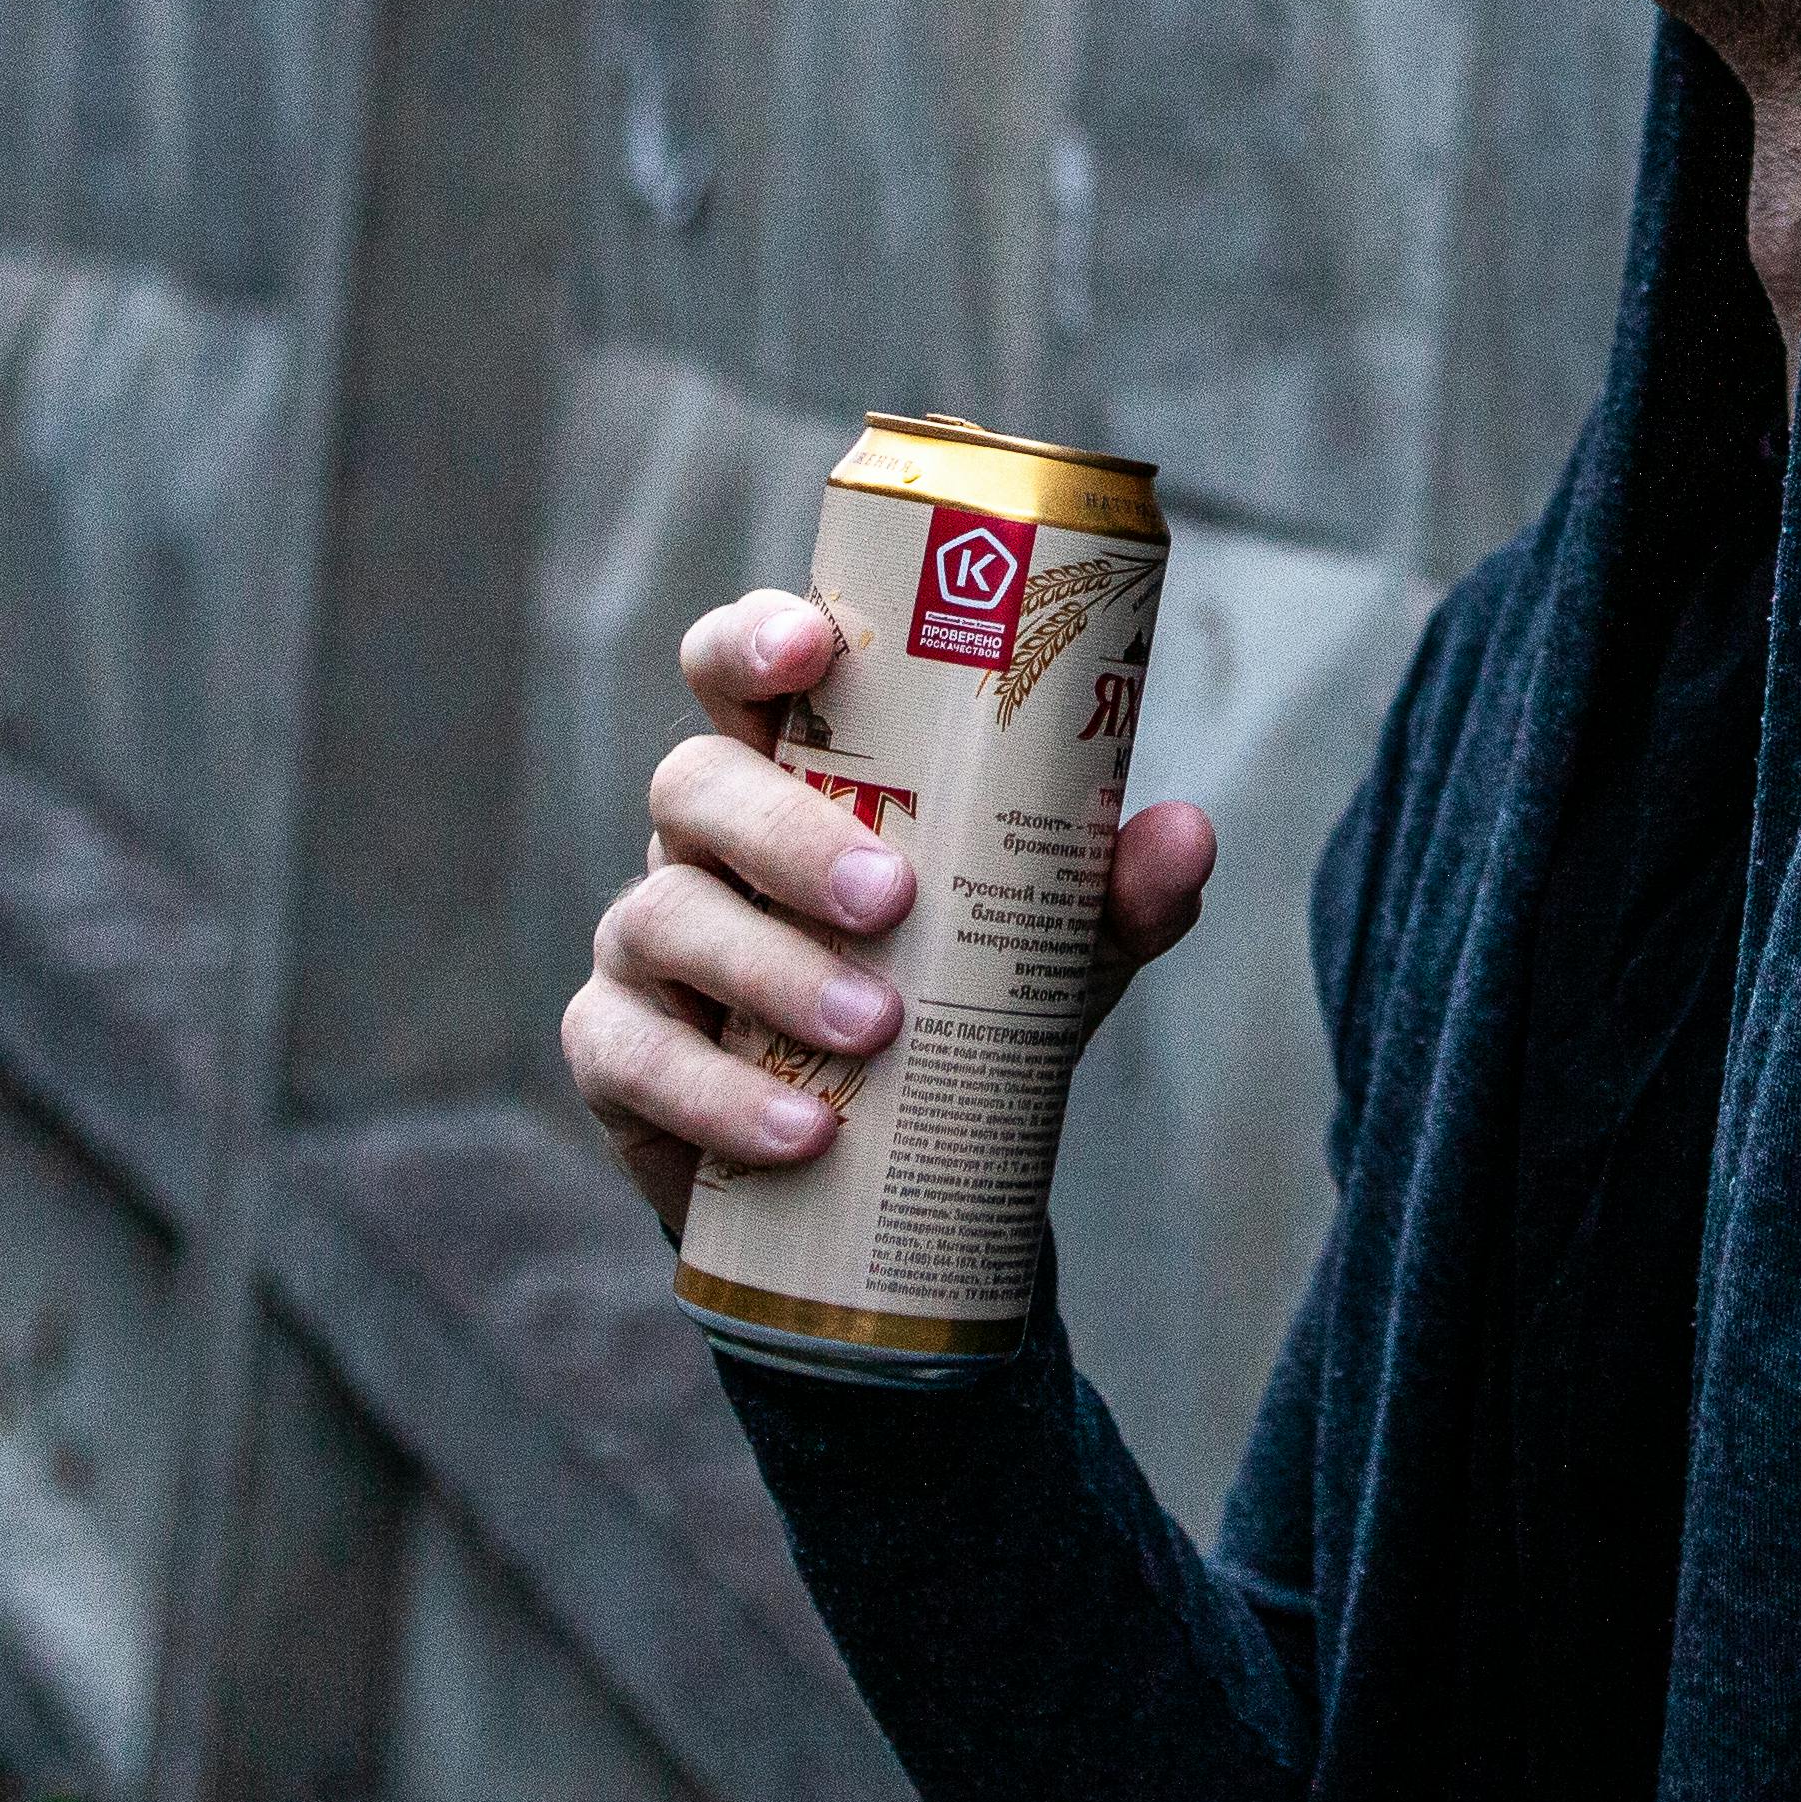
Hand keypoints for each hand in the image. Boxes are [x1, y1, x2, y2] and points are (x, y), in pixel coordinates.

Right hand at [559, 588, 1219, 1234]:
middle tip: (891, 898)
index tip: (811, 646)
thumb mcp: (1044, 949)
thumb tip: (1184, 835)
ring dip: (770, 970)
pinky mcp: (616, 1051)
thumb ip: (1114, 894)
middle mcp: (700, 836)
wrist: (883, 1163)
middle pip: (696, 783)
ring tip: (872, 1028)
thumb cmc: (953, 998)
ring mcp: (645, 939)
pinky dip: (717, 1096)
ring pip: (667, 916)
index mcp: (790, 770)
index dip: (755, 638)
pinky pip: (636, 1059)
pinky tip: (801, 1131)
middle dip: (790, 833)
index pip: (738, 668)